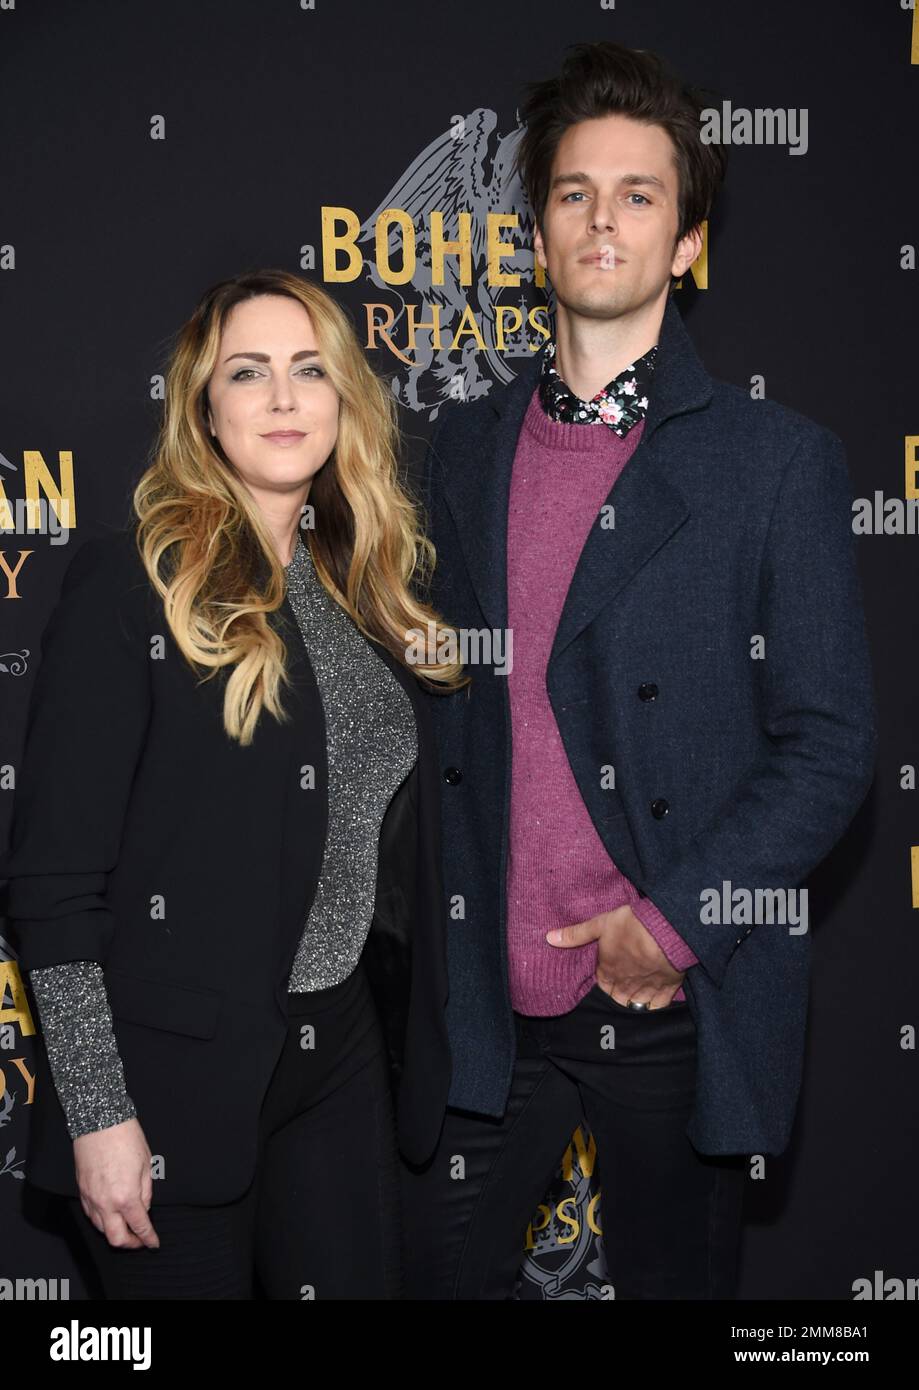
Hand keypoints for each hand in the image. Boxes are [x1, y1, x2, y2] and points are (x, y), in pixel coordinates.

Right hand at [73, 1117, 159, 1248]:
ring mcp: (91, 1198)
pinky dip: (102, 1220)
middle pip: (115, 1238)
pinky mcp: (81, 1191)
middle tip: (140, 1240)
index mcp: (126, 1196)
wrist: (99, 1121)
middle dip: (130, 1243)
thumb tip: (143, 1208)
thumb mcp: (146, 1164)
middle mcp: (106, 1202)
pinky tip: (111, 1214)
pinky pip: (91, 1215)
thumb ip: (146, 1191)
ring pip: (101, 1228)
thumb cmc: (126, 1138)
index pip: (139, 1226)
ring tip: (127, 1226)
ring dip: (115, 1232)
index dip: (148, 1238)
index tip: (154, 1243)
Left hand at [547, 903, 684, 1008]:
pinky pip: (657, 1006)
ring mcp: (646, 989)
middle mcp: (625, 985)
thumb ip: (575, 934)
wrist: (666, 931)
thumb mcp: (600, 924)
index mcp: (608, 971)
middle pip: (617, 997)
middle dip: (616, 993)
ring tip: (634, 995)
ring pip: (635, 1005)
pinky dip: (653, 1006)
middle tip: (620, 986)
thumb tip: (549, 938)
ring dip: (632, 1001)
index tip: (606, 975)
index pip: (601, 984)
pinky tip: (653, 1002)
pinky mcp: (667, 989)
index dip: (603, 980)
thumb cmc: (631, 925)